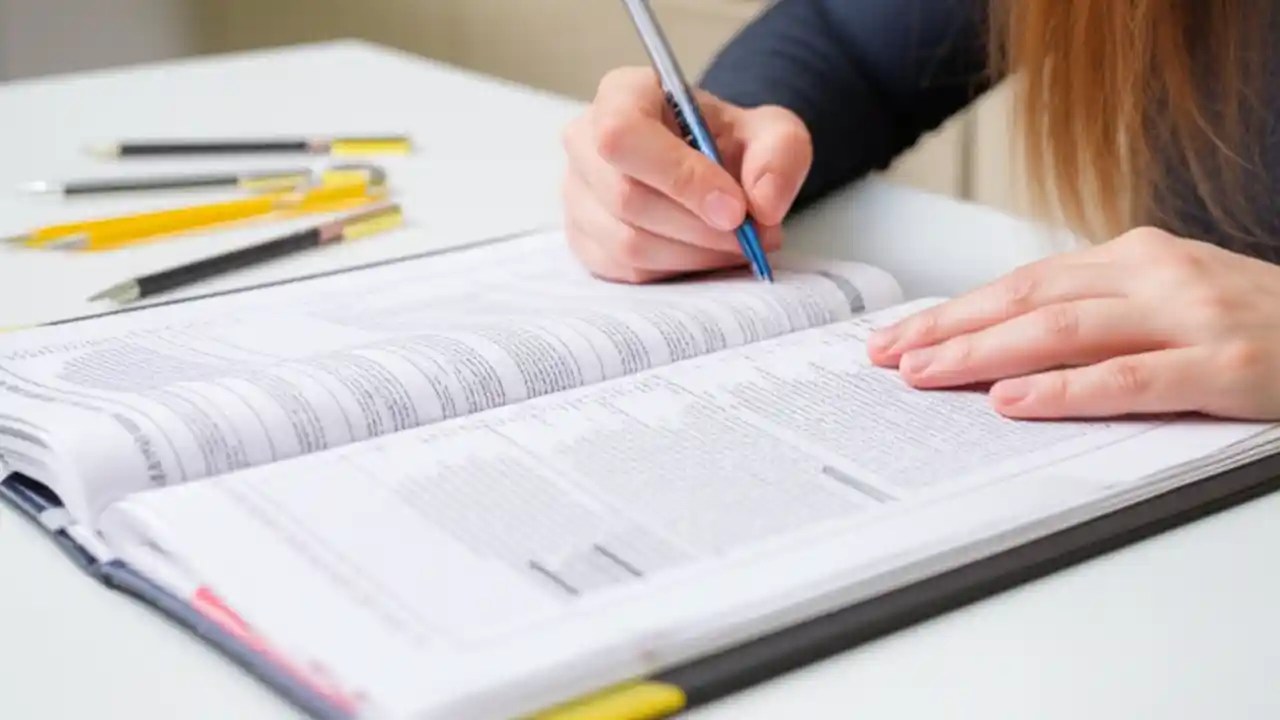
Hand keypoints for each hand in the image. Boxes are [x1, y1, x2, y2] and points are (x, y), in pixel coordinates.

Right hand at [562, 67, 812, 282]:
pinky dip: (676, 271)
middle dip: (698, 227)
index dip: (679, 177)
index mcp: (622, 95)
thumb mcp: (772, 132)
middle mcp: (585, 141)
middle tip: (749, 236)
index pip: (624, 135)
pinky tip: (706, 255)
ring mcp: (577, 194)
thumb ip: (780, 155)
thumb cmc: (729, 142)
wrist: (711, 167)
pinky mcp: (585, 239)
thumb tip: (762, 204)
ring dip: (692, 255)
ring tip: (737, 246)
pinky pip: (625, 271)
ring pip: (626, 242)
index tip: (734, 208)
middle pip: (626, 197)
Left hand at [866, 227, 1279, 419]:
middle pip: (1027, 300)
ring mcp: (1189, 318)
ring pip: (1064, 331)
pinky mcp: (1224, 365)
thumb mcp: (1163, 298)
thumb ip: (1093, 310)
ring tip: (928, 374)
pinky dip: (1064, 391)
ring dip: (985, 355)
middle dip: (950, 331)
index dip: (953, 311)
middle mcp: (1152, 275)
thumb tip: (998, 342)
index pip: (1020, 283)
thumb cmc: (1246, 322)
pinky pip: (1128, 379)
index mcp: (1131, 258)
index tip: (898, 336)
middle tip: (889, 358)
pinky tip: (1015, 402)